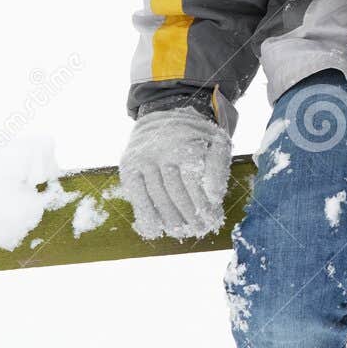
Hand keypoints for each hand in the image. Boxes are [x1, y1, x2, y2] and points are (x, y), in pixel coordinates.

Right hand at [119, 106, 231, 239]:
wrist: (162, 115)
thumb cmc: (195, 137)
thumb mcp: (216, 142)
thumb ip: (218, 167)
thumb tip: (214, 196)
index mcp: (185, 143)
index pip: (193, 181)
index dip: (203, 204)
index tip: (212, 219)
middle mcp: (161, 150)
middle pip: (175, 192)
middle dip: (189, 215)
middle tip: (199, 229)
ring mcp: (142, 158)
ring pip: (156, 196)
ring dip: (170, 219)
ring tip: (183, 232)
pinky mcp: (129, 166)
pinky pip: (136, 195)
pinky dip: (145, 215)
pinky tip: (155, 231)